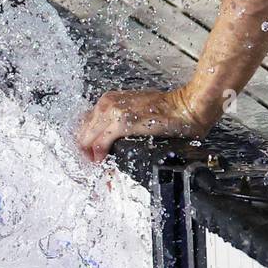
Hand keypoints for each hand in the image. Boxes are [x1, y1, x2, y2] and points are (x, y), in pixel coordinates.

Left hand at [75, 86, 214, 162]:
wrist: (185, 107)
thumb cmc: (168, 110)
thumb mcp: (136, 112)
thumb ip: (119, 125)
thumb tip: (109, 144)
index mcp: (110, 100)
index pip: (86, 125)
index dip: (87, 143)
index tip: (92, 156)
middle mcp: (107, 103)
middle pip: (82, 132)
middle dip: (85, 151)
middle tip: (93, 165)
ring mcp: (113, 111)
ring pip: (87, 138)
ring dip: (91, 155)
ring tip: (99, 167)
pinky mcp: (121, 122)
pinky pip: (100, 143)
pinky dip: (100, 155)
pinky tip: (104, 162)